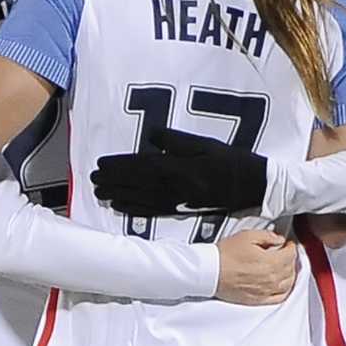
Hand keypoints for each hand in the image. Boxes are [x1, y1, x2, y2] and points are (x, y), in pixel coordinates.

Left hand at [92, 126, 269, 216]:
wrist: (252, 185)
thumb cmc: (229, 161)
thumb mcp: (204, 144)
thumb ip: (176, 140)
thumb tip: (151, 135)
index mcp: (177, 167)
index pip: (140, 166)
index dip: (118, 166)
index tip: (100, 164)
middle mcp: (173, 186)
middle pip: (135, 184)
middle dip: (112, 181)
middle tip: (93, 180)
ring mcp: (176, 200)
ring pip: (140, 198)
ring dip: (118, 195)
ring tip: (100, 194)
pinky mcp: (181, 209)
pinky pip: (152, 210)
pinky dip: (134, 209)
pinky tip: (121, 206)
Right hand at [214, 229, 298, 305]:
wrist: (209, 272)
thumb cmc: (224, 255)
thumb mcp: (247, 236)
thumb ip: (267, 236)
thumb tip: (278, 240)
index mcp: (270, 262)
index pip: (291, 254)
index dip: (291, 247)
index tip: (288, 244)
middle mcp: (271, 279)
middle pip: (291, 269)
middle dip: (290, 259)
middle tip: (286, 253)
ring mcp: (265, 291)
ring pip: (288, 283)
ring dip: (290, 274)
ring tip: (286, 267)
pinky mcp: (258, 299)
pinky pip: (279, 297)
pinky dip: (285, 290)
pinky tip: (283, 285)